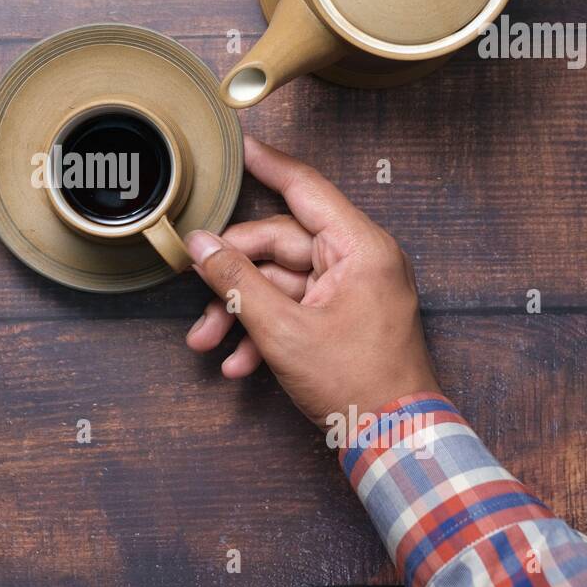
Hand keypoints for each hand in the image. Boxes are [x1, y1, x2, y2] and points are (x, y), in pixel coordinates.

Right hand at [184, 136, 439, 426]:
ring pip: (278, 282)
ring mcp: (351, 291)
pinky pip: (293, 308)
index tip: (239, 144)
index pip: (305, 188)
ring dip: (240, 311)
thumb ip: (236, 282)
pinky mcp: (342, 318)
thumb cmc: (356, 385)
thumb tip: (201, 245)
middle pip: (278, 245)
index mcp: (359, 248)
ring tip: (207, 342)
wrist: (393, 441)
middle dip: (231, 276)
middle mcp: (358, 261)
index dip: (267, 164)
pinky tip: (237, 362)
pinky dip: (263, 331)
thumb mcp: (282, 330)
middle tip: (194, 290)